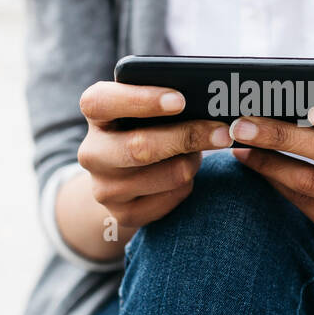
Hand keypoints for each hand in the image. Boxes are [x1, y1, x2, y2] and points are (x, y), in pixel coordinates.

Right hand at [76, 82, 231, 230]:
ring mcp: (104, 188)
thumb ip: (166, 99)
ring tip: (197, 152)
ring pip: (167, 175)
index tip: (180, 101)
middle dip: (187, 137)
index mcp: (95, 113)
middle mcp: (91, 152)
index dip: (141, 100)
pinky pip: (172, 198)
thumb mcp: (147, 107)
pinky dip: (188, 184)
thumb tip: (210, 101)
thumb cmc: (145, 126)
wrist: (125, 175)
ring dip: (192, 162)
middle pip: (140, 147)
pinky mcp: (123, 214)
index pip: (103, 102)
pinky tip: (185, 174)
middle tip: (222, 131)